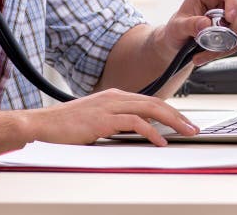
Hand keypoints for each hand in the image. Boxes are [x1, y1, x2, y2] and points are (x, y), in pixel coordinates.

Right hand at [26, 89, 198, 146]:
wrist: (43, 125)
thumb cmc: (67, 125)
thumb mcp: (97, 120)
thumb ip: (116, 122)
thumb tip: (137, 131)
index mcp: (114, 96)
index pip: (149, 100)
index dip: (169, 111)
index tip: (183, 122)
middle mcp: (114, 97)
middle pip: (154, 102)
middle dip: (177, 115)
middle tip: (193, 127)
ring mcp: (109, 106)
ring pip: (149, 109)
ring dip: (171, 122)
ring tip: (185, 132)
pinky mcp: (104, 119)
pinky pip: (134, 123)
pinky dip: (151, 132)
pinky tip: (160, 141)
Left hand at [156, 0, 236, 66]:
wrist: (178, 41)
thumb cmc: (176, 28)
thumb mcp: (177, 26)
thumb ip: (190, 24)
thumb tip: (206, 24)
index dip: (233, 1)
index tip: (230, 18)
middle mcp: (221, 0)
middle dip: (231, 29)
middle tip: (216, 43)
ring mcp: (228, 15)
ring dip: (225, 45)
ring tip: (203, 54)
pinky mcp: (231, 30)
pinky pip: (235, 41)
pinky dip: (223, 50)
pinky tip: (207, 55)